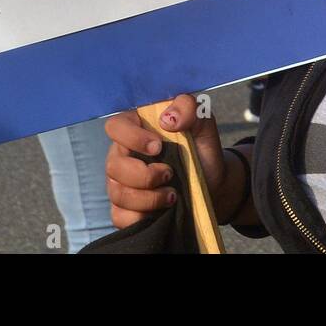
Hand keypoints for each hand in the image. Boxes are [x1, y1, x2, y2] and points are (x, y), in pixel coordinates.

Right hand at [103, 94, 237, 228]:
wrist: (213, 183)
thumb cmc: (201, 149)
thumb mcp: (203, 123)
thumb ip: (189, 108)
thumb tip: (167, 119)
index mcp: (136, 129)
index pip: (115, 126)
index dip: (132, 137)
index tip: (158, 146)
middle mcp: (123, 155)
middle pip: (113, 165)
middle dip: (144, 174)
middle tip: (170, 174)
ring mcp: (121, 183)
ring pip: (117, 193)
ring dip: (148, 198)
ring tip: (173, 195)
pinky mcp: (124, 210)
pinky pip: (120, 217)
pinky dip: (142, 216)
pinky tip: (162, 211)